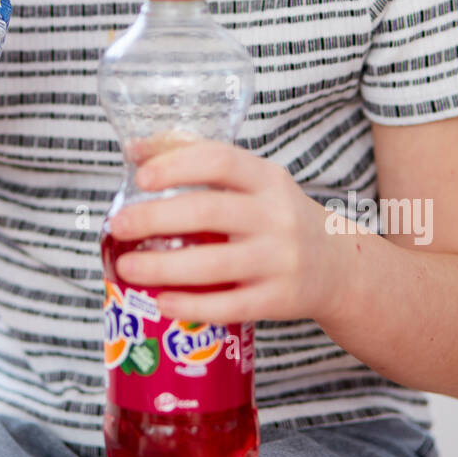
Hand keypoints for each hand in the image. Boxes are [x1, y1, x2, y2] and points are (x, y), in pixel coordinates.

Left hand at [109, 139, 344, 325]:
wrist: (338, 266)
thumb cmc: (277, 216)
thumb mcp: (253, 181)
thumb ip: (199, 159)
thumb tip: (135, 150)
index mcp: (267, 178)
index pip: (219, 160)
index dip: (176, 165)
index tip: (140, 177)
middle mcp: (276, 215)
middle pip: (209, 211)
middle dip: (155, 218)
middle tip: (118, 226)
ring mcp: (280, 260)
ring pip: (214, 264)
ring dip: (163, 267)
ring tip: (126, 268)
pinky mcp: (279, 300)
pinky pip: (230, 306)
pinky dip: (192, 306)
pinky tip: (161, 303)